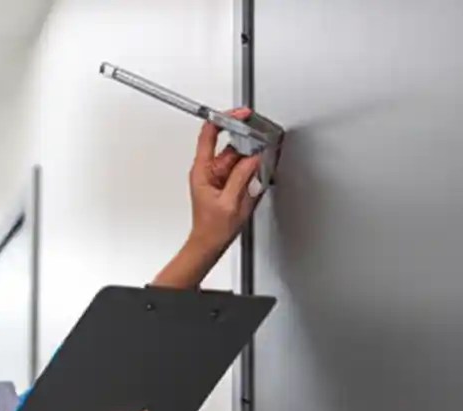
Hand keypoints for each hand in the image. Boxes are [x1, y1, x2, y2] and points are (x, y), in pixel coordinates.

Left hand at [188, 107, 263, 253]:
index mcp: (202, 170)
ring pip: (236, 156)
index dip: (224, 118)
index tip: (240, 113)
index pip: (209, 133)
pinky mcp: (225, 182)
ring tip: (258, 167)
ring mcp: (217, 175)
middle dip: (245, 142)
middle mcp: (208, 169)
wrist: (209, 244)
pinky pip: (239, 168)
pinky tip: (256, 175)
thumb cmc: (212, 229)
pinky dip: (249, 169)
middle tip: (259, 141)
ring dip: (249, 159)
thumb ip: (242, 177)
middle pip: (227, 143)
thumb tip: (253, 158)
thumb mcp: (231, 203)